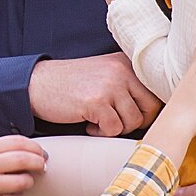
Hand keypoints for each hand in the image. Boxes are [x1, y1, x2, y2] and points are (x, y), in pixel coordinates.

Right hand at [0, 135, 47, 195]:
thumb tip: (23, 150)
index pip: (18, 142)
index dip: (35, 146)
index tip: (40, 152)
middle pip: (24, 159)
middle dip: (39, 162)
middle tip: (42, 165)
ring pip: (23, 182)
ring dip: (29, 181)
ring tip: (26, 181)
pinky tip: (14, 194)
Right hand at [29, 51, 159, 134]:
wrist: (38, 84)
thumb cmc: (72, 85)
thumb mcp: (105, 74)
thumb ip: (128, 85)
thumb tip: (157, 111)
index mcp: (127, 62)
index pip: (156, 92)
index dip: (147, 111)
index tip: (131, 116)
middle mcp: (122, 70)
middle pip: (150, 108)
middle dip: (135, 123)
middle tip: (116, 123)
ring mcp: (110, 85)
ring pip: (133, 122)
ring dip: (116, 128)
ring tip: (98, 121)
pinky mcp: (96, 102)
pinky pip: (113, 129)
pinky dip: (101, 133)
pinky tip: (89, 124)